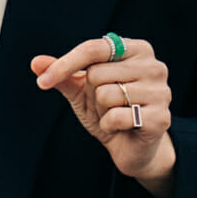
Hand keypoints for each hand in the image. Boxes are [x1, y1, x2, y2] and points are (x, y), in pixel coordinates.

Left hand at [32, 35, 175, 196]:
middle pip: (97, 73)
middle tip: (106, 106)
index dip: (65, 65)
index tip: (42, 82)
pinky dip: (109, 126)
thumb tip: (35, 62)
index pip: (94, 49)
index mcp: (137, 50)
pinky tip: (121, 129)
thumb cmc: (109, 112)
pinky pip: (116, 117)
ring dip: (102, 111)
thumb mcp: (82, 91)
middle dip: (92, 94)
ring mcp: (161, 91)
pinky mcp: (160, 118)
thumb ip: (62, 75)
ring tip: (115, 116)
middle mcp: (154, 66)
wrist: (131, 148)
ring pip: (106, 94)